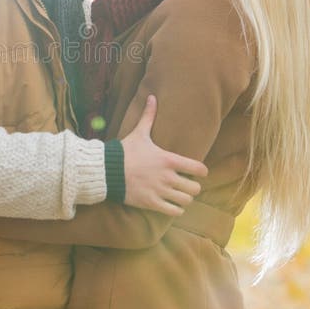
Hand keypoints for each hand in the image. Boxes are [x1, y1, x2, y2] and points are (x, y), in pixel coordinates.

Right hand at [120, 95, 207, 215]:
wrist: (107, 170)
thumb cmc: (125, 151)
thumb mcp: (139, 133)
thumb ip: (149, 116)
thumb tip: (152, 97)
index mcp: (168, 159)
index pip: (199, 169)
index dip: (202, 171)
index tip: (198, 172)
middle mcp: (168, 177)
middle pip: (195, 188)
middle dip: (193, 187)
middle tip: (187, 185)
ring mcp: (160, 191)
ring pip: (186, 201)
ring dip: (185, 199)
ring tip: (180, 196)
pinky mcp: (151, 203)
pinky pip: (174, 211)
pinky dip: (176, 209)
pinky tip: (172, 205)